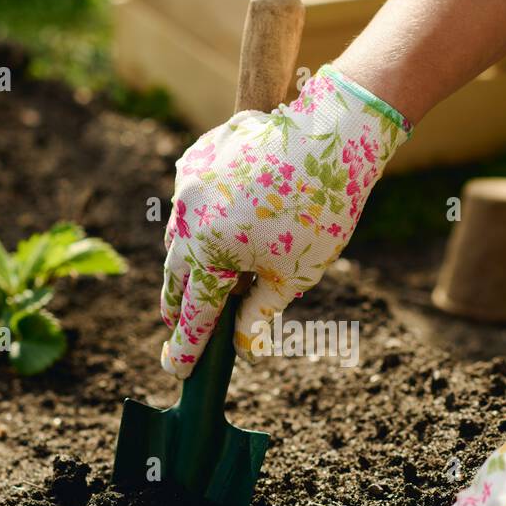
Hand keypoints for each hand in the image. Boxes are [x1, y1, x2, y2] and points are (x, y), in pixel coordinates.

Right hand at [159, 65, 409, 377]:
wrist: (331, 135)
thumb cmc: (319, 211)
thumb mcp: (295, 275)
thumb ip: (259, 311)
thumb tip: (240, 345)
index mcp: (209, 254)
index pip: (194, 313)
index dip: (186, 346)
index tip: (175, 370)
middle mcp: (188, 218)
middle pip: (176, 273)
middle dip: (176, 302)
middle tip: (174, 322)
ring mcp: (189, 183)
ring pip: (178, 233)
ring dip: (185, 259)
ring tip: (194, 278)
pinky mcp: (198, 156)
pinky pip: (189, 197)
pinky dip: (197, 217)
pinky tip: (213, 225)